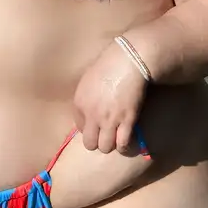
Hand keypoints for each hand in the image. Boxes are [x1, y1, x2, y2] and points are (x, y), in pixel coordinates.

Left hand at [73, 40, 147, 154]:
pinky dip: (125, 145)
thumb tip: (91, 110)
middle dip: (98, 141)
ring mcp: (109, 120)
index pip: (79, 128)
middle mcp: (91, 115)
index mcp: (79, 102)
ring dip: (112, 144)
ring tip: (117, 138)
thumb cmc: (109, 64)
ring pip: (105, 147)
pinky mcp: (126, 121)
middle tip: (106, 135)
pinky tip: (128, 141)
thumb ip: (87, 97)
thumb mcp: (89, 80)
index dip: (90, 128)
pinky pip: (123, 144)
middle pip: (90, 143)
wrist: (128, 60)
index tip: (98, 124)